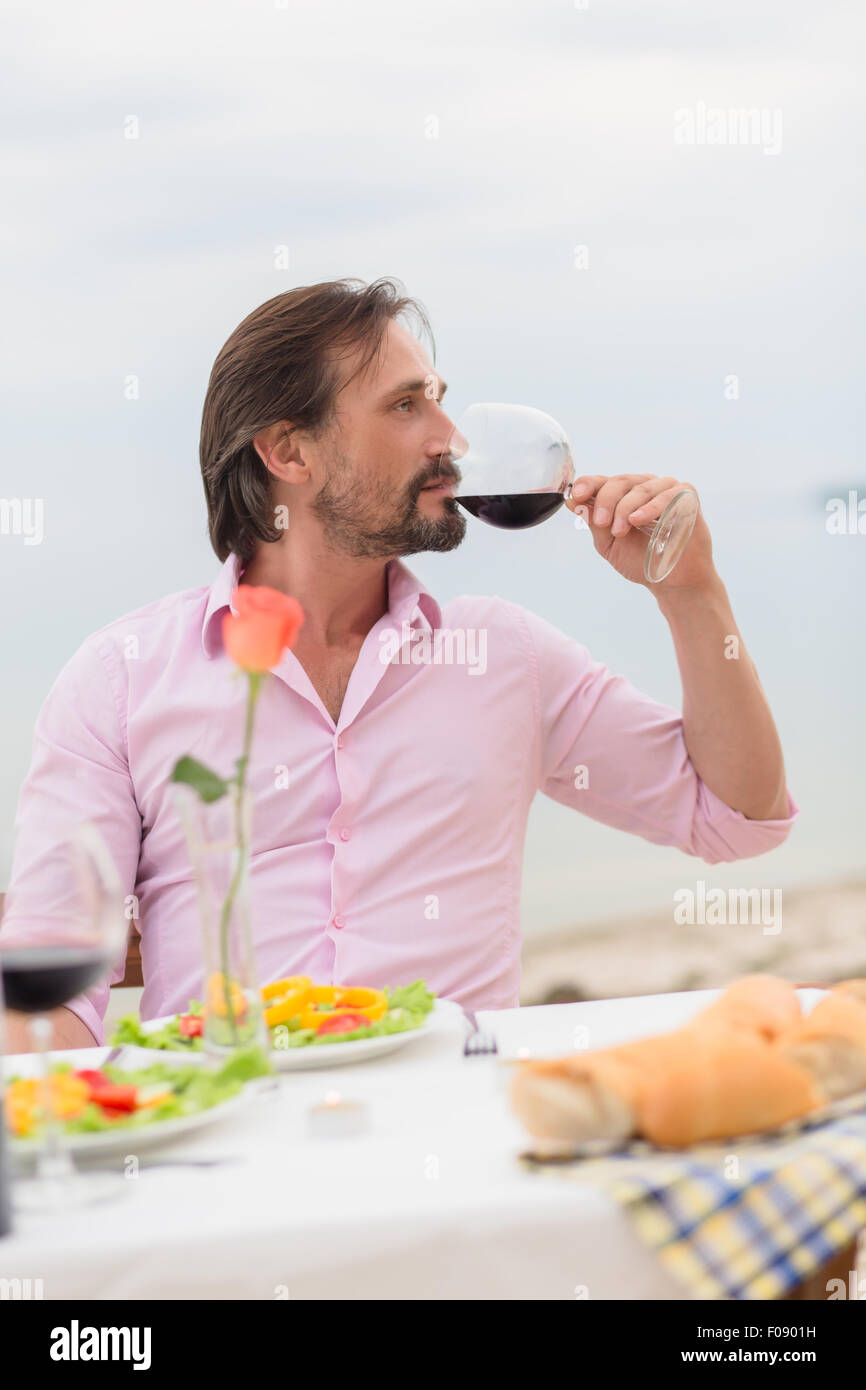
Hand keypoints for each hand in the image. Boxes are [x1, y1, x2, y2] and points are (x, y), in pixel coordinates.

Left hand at [563, 473, 716, 593]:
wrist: (670, 580)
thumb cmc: (641, 560)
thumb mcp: (609, 544)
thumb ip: (594, 522)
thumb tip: (573, 501)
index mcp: (623, 496)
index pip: (603, 481)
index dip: (588, 484)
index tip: (577, 496)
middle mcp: (644, 488)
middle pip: (620, 481)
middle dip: (606, 501)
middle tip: (601, 522)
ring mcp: (665, 490)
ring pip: (641, 487)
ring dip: (625, 507)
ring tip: (619, 530)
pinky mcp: (686, 497)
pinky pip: (667, 494)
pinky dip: (651, 506)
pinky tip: (638, 519)